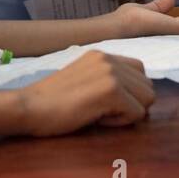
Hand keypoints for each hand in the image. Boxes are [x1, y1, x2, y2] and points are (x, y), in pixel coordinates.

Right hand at [17, 50, 154, 136]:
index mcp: (102, 54)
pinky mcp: (111, 90)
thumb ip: (107, 79)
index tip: (105, 101)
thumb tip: (137, 95)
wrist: (29, 107)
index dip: (130, 92)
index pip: (140, 71)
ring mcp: (111, 72)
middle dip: (132, 104)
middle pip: (148, 86)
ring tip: (100, 113)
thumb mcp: (83, 79)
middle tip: (103, 110)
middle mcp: (109, 58)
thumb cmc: (52, 102)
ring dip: (128, 113)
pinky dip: (120, 123)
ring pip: (147, 99)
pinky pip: (137, 113)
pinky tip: (97, 118)